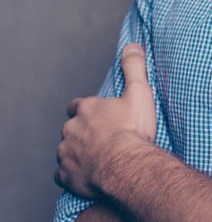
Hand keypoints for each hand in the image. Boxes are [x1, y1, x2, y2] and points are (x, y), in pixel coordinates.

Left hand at [54, 44, 156, 198]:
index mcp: (86, 108)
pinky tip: (84, 177)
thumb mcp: (139, 92)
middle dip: (81, 133)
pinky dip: (71, 175)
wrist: (126, 167)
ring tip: (96, 160)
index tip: (98, 117)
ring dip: (75, 154)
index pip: (77, 106)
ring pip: (65, 151)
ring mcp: (66, 153)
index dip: (86, 111)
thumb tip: (132, 45)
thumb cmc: (133, 131)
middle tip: (101, 141)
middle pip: (70, 129)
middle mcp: (71, 128)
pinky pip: (62, 175)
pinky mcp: (66, 176)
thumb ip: (134, 67)